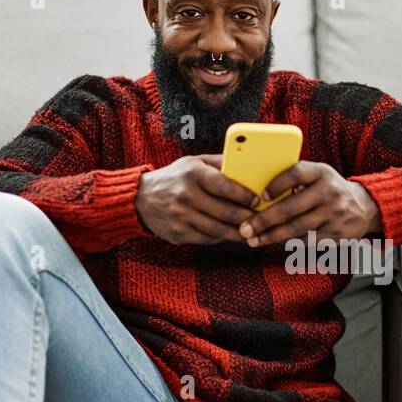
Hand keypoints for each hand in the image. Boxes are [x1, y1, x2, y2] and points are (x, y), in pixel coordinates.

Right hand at [135, 154, 258, 243]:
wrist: (140, 198)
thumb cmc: (174, 178)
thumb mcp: (193, 162)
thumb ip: (219, 163)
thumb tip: (247, 165)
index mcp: (192, 174)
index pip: (224, 186)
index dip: (244, 195)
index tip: (257, 201)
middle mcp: (186, 195)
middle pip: (225, 212)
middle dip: (247, 218)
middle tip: (261, 220)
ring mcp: (181, 216)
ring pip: (218, 230)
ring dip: (238, 233)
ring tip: (252, 231)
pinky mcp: (178, 233)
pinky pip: (207, 238)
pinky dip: (222, 238)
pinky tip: (232, 235)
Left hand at [238, 160, 382, 246]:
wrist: (365, 208)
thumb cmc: (329, 189)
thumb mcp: (318, 175)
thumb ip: (295, 179)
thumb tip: (259, 190)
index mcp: (322, 172)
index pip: (296, 173)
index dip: (276, 184)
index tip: (260, 196)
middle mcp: (330, 192)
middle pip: (291, 207)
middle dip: (264, 220)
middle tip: (245, 228)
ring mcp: (334, 215)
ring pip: (296, 228)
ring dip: (271, 236)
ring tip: (252, 240)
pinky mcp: (335, 234)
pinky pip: (306, 241)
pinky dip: (287, 243)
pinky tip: (272, 242)